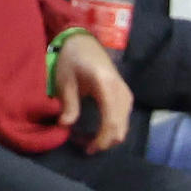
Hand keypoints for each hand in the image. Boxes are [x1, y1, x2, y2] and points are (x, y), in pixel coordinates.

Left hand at [52, 29, 132, 153]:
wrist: (81, 41)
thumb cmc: (71, 59)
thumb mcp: (65, 82)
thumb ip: (68, 105)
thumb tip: (65, 127)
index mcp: (106, 85)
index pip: (111, 121)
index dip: (101, 140)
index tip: (88, 149)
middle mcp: (120, 90)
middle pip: (120, 127)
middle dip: (105, 142)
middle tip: (86, 147)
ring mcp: (125, 92)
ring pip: (124, 125)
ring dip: (109, 136)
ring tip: (89, 140)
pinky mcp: (125, 94)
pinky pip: (123, 118)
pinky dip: (113, 128)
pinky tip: (98, 130)